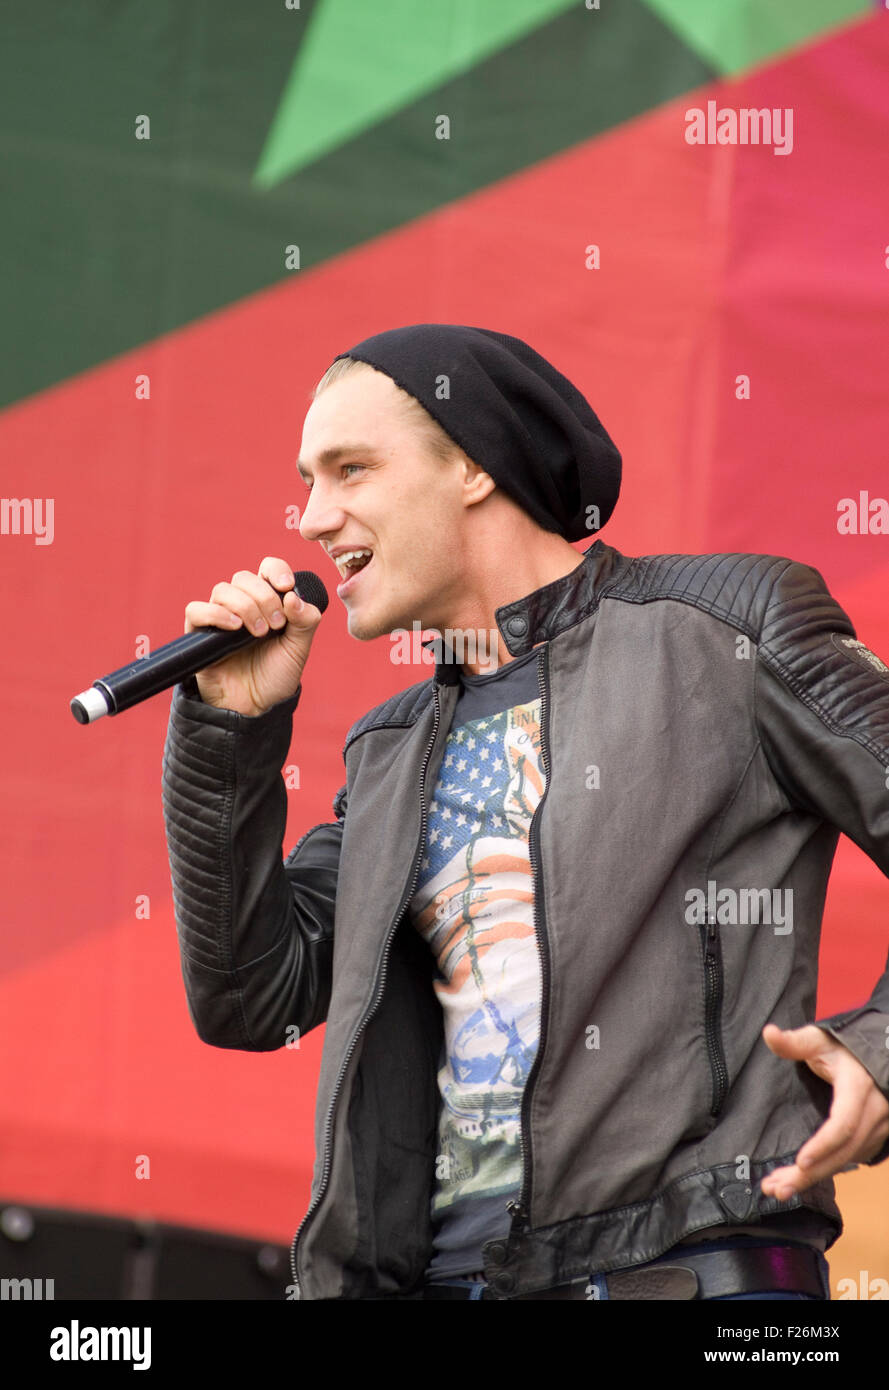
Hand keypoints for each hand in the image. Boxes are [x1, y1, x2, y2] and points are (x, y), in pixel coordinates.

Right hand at [184, 556, 323, 715]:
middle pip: (244, 578)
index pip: (267, 569)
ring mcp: (219, 618)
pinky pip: (196, 609)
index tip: (287, 587)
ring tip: (259, 633)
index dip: (276, 570)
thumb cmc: (276, 676)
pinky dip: (215, 613)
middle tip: (275, 625)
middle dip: (263, 597)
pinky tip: (234, 627)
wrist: (256, 707)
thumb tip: (293, 596)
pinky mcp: (199, 634)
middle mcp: (242, 605)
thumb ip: (305, 621)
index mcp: (267, 602)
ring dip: (245, 606)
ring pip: (223, 590)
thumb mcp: (299, 648)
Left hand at [760, 1023, 888, 1200]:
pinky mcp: (874, 1139)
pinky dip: (826, 1170)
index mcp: (859, 1089)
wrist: (879, 1056)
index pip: (844, 1124)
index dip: (823, 1145)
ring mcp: (878, 1129)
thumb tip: (768, 1033)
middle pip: (843, 1152)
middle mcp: (874, 1113)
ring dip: (814, 1177)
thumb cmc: (845, 1048)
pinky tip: (799, 1177)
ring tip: (779, 1188)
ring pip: (846, 1160)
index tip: (800, 1162)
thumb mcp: (820, 1040)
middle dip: (811, 1174)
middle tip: (778, 1189)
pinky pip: (850, 1159)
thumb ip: (794, 1042)